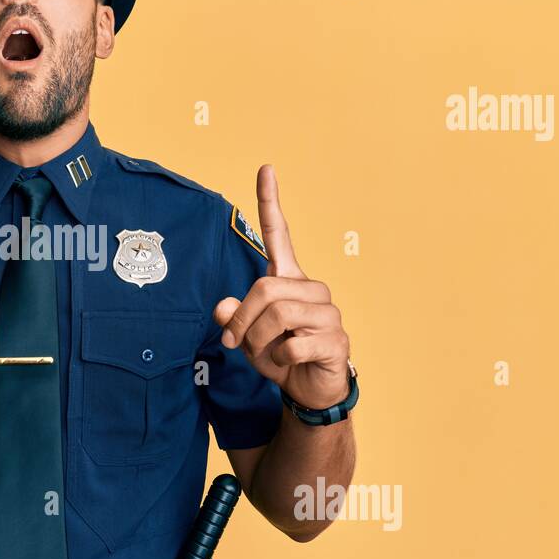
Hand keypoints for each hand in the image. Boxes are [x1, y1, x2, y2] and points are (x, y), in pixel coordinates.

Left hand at [213, 164, 351, 409]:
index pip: (279, 234)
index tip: (265, 169)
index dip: (270, 202)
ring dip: (259, 340)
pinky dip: (280, 357)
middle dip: (241, 320)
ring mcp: (328, 312)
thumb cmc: (279, 354)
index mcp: (288, 279)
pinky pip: (294, 342)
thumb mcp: (246, 337)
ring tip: (265, 353)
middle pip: (264, 288)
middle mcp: (311, 288)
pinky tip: (289, 361)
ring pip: (278, 314)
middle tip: (233, 342)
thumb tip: (222, 307)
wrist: (310, 390)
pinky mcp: (336, 339)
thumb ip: (233, 318)